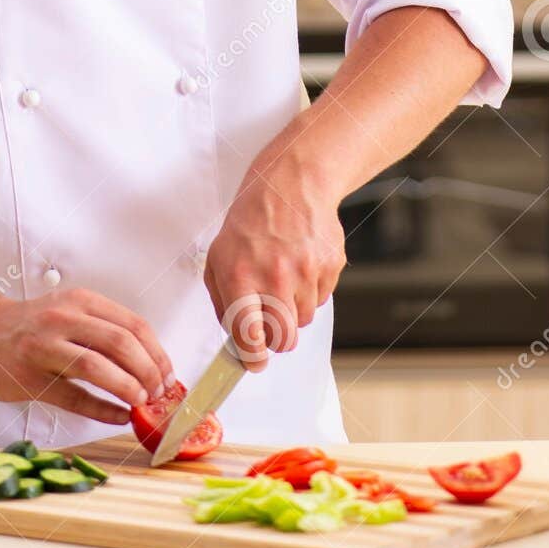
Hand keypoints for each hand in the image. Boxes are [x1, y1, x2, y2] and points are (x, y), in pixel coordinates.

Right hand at [0, 283, 174, 425]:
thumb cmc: (29, 325)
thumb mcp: (69, 311)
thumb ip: (102, 330)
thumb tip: (147, 364)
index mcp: (80, 301)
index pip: (133, 325)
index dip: (158, 352)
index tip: (168, 373)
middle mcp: (64, 318)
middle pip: (122, 343)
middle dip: (149, 372)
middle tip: (159, 392)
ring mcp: (45, 346)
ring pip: (98, 366)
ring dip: (128, 388)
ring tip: (141, 402)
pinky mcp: (30, 377)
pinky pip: (74, 397)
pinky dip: (102, 409)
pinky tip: (117, 416)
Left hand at [203, 153, 346, 369]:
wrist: (290, 185)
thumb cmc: (251, 222)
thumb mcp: (218, 258)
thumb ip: (223, 302)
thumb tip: (235, 340)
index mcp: (241, 276)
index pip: (250, 336)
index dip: (253, 358)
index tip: (254, 363)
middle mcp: (275, 276)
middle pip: (284, 340)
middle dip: (276, 340)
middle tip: (270, 324)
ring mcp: (306, 272)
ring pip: (303, 321)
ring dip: (292, 311)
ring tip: (282, 280)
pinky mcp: (330, 266)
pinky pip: (321, 299)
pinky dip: (310, 292)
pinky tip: (299, 266)